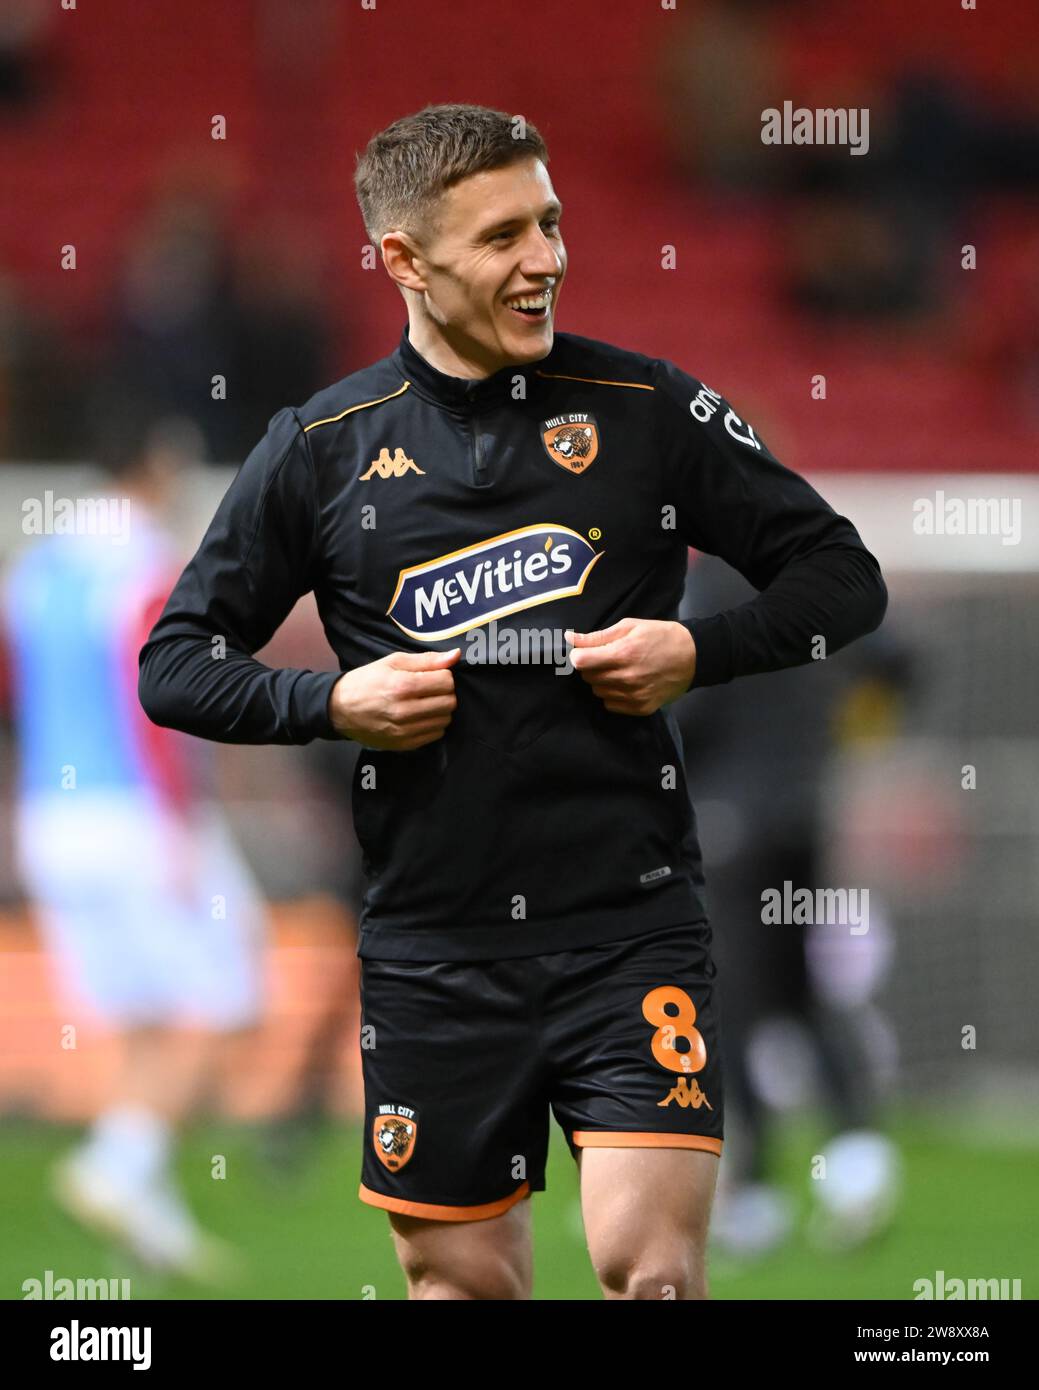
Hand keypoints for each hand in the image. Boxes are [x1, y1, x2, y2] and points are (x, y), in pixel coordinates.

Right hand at [328, 647, 459, 748]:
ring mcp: (405, 731)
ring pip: (445, 720)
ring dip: (440, 709)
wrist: (340, 709)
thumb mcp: (393, 662)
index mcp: (402, 686)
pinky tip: (420, 716)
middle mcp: (405, 711)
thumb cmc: (367, 680)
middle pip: (449, 702)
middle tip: (431, 689)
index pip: (446, 682)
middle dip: (445, 693)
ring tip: (425, 702)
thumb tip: (455, 656)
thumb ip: (426, 660)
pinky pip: (435, 735)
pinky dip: (433, 724)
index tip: (433, 675)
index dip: (444, 675)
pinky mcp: (404, 744)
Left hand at [566, 618, 695, 714]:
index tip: (585, 652)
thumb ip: (598, 636)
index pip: (581, 662)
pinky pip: (610, 705)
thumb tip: (570, 639)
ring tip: (619, 670)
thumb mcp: (630, 626)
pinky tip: (625, 683)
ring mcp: (633, 696)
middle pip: (588, 677)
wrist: (693, 658)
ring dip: (602, 681)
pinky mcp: (640, 709)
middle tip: (607, 658)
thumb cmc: (660, 636)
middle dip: (592, 667)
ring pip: (598, 691)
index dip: (579, 655)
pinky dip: (612, 695)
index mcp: (623, 654)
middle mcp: (626, 678)